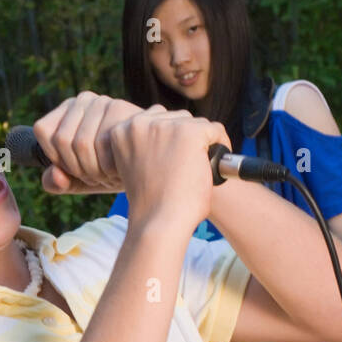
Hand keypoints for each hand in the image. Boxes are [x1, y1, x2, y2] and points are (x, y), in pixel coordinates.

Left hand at [32, 93, 142, 194]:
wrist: (148, 168)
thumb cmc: (108, 171)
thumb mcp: (78, 181)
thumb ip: (57, 182)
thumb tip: (55, 175)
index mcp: (66, 111)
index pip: (44, 131)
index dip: (58, 158)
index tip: (78, 170)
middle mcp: (83, 99)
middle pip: (62, 139)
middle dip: (78, 168)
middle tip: (98, 176)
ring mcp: (103, 101)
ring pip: (80, 142)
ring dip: (94, 169)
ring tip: (108, 173)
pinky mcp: (120, 109)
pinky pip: (101, 144)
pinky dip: (108, 165)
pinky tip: (121, 167)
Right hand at [107, 106, 230, 236]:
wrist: (158, 223)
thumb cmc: (148, 205)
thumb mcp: (134, 168)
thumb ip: (143, 148)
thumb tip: (167, 138)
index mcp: (120, 131)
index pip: (153, 120)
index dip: (168, 139)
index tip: (173, 156)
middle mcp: (140, 123)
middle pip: (175, 118)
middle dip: (184, 139)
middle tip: (188, 164)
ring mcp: (166, 126)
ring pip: (195, 124)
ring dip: (200, 144)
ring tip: (196, 168)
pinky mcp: (190, 132)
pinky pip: (215, 130)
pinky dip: (221, 146)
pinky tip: (212, 167)